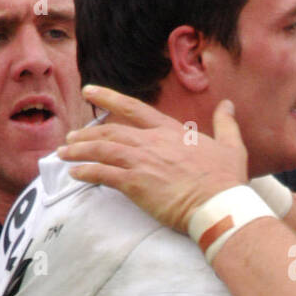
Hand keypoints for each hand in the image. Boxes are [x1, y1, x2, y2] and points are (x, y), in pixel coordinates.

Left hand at [59, 85, 247, 231]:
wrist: (219, 204)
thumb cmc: (226, 179)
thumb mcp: (231, 145)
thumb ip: (225, 123)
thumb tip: (228, 105)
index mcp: (171, 131)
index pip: (133, 108)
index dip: (108, 98)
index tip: (89, 91)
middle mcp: (151, 142)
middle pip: (109, 131)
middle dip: (86, 133)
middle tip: (71, 137)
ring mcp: (141, 162)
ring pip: (101, 149)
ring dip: (79, 150)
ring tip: (64, 153)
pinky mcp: (135, 184)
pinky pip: (102, 174)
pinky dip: (85, 172)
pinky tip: (74, 174)